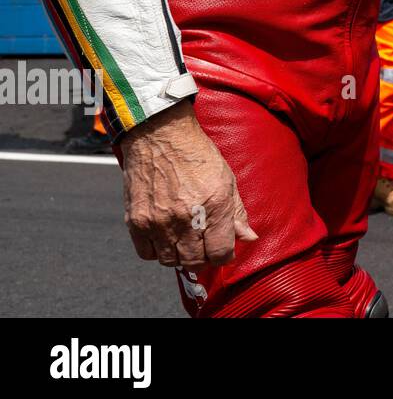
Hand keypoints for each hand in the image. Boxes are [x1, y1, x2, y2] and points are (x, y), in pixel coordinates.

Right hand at [118, 101, 256, 269]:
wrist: (160, 135)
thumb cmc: (197, 155)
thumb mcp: (226, 178)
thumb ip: (237, 212)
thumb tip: (249, 238)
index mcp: (214, 204)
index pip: (220, 253)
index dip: (224, 255)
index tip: (222, 249)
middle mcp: (186, 217)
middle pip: (195, 262)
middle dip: (203, 258)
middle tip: (203, 246)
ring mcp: (159, 221)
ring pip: (171, 261)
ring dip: (180, 256)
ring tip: (184, 239)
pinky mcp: (136, 221)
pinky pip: (147, 254)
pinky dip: (157, 250)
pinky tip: (164, 236)